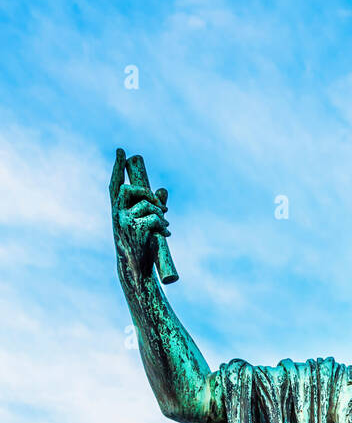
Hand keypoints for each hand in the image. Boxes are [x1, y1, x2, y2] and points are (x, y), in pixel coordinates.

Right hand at [110, 153, 169, 279]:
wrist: (137, 271)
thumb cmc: (140, 248)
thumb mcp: (144, 225)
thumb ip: (152, 206)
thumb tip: (163, 189)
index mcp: (116, 212)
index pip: (114, 186)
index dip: (117, 168)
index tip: (121, 151)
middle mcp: (116, 215)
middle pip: (130, 190)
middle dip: (147, 193)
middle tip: (161, 205)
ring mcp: (123, 221)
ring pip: (147, 205)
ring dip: (160, 213)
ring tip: (165, 225)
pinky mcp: (135, 229)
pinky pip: (154, 217)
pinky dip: (163, 224)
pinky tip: (166, 234)